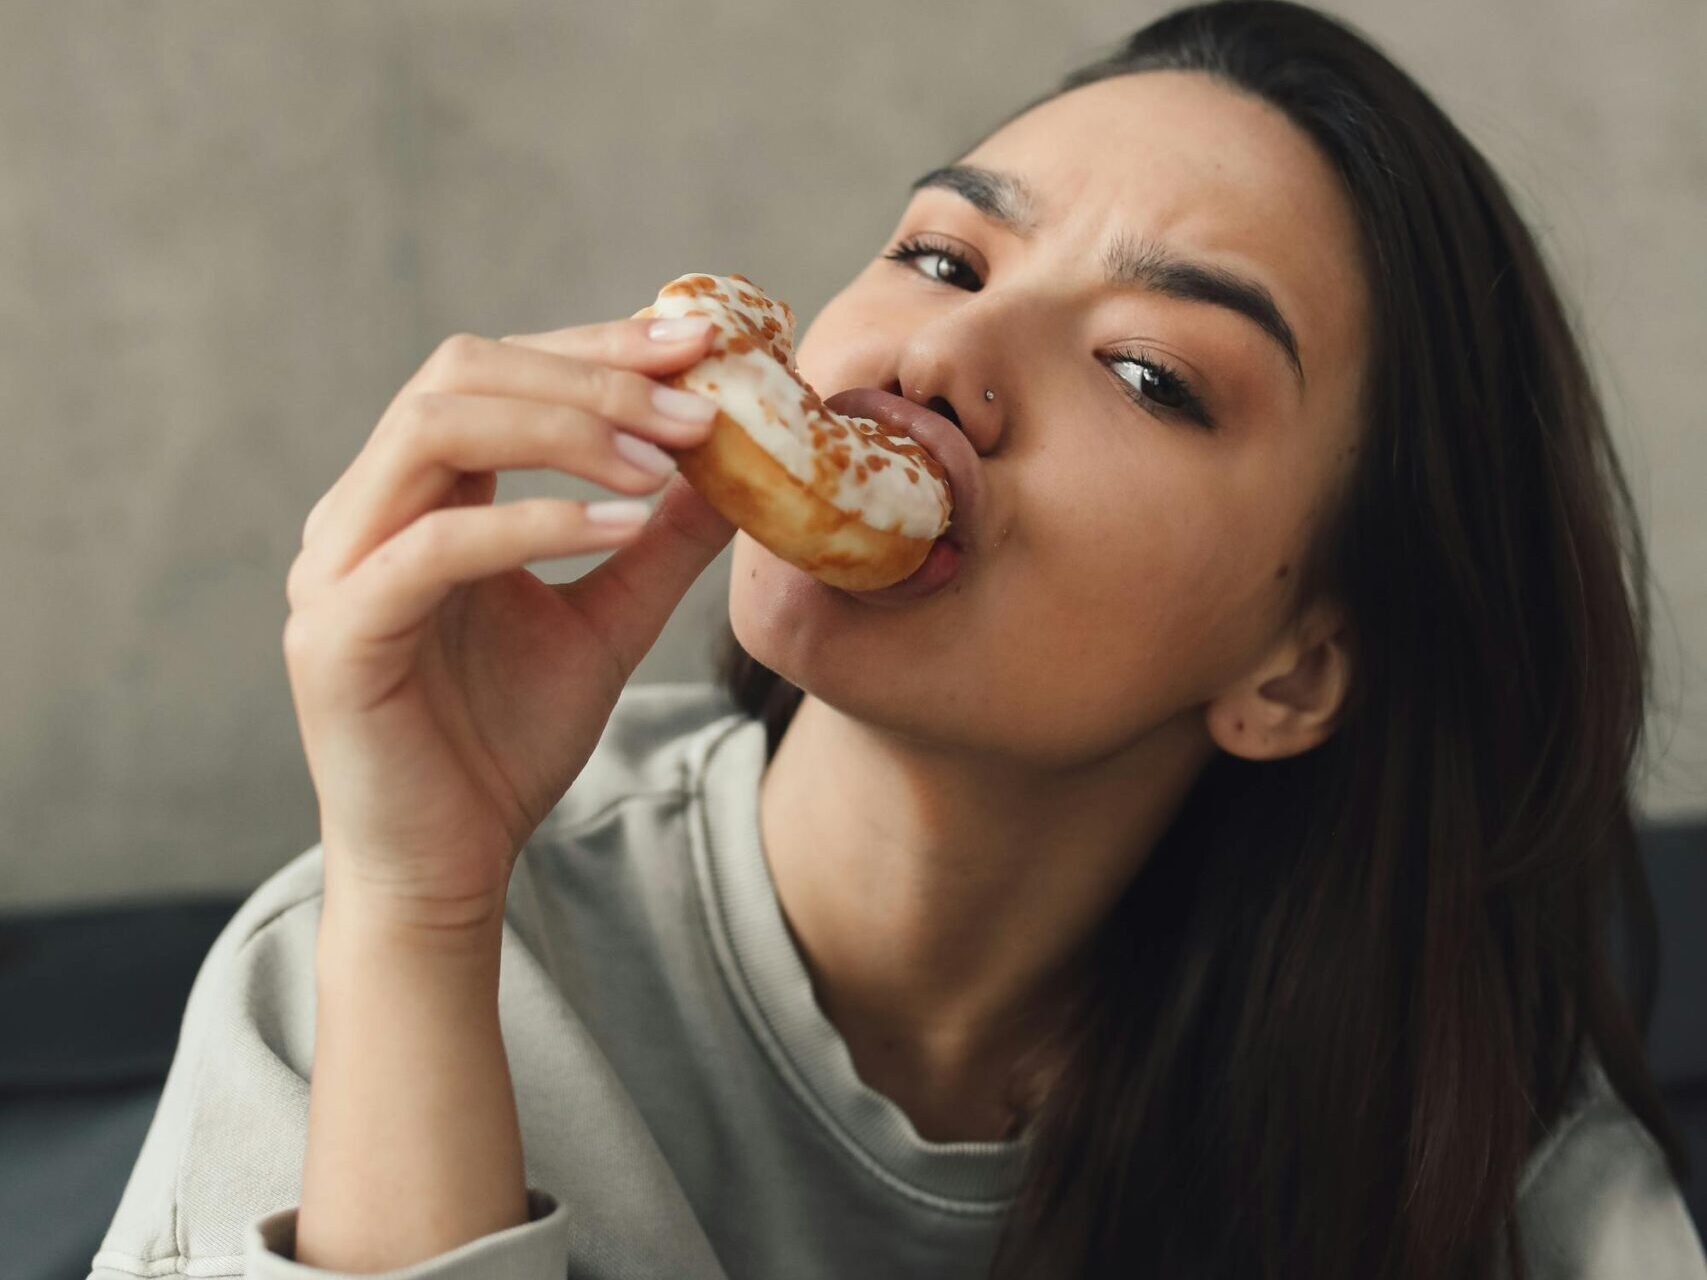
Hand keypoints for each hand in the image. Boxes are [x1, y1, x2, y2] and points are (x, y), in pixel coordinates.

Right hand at [282, 317, 734, 933]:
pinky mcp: (338, 631)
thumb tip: (737, 469)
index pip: (499, 370)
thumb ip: (660, 544)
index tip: (700, 340)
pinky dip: (536, 521)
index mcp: (417, 493)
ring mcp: (337, 563)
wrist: (446, 867)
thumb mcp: (608, 623)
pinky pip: (435, 543)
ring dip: (565, 428)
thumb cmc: (508, 743)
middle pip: (462, 372)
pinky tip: (626, 523)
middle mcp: (363, 508)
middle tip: (698, 398)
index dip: (597, 345)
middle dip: (591, 373)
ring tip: (669, 458)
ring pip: (435, 429)